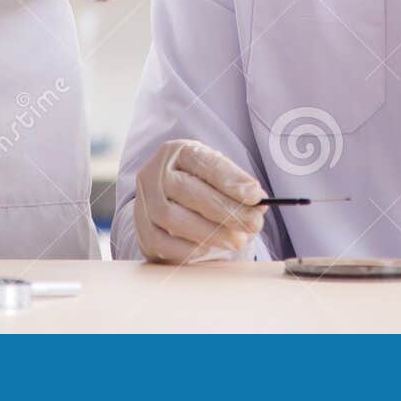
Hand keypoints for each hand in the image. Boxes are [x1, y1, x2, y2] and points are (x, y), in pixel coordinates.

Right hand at [134, 139, 266, 263]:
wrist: (166, 200)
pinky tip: (209, 249)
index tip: (256, 195)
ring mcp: (145, 201)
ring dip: (211, 233)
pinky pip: (162, 242)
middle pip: (189, 191)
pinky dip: (188, 249)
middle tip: (253, 224)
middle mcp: (155, 172)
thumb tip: (258, 204)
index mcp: (178, 151)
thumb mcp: (216, 175)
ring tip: (237, 240)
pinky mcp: (142, 229)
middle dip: (226, 211)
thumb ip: (236, 187)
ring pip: (173, 218)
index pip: (204, 162)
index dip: (231, 179)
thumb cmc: (198, 185)